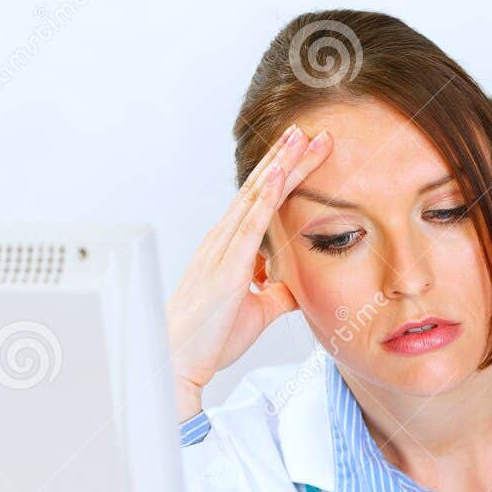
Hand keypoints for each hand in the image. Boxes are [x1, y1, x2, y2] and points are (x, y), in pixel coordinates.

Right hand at [167, 123, 333, 418]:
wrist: (180, 360)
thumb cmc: (210, 336)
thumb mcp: (257, 311)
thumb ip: (276, 293)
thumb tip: (296, 285)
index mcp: (230, 248)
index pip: (262, 202)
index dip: (285, 176)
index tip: (307, 153)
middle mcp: (224, 239)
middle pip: (261, 189)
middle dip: (287, 159)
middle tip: (311, 131)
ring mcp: (223, 248)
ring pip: (257, 196)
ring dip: (281, 164)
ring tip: (302, 137)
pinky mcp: (227, 265)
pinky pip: (250, 223)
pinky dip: (266, 195)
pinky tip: (281, 173)